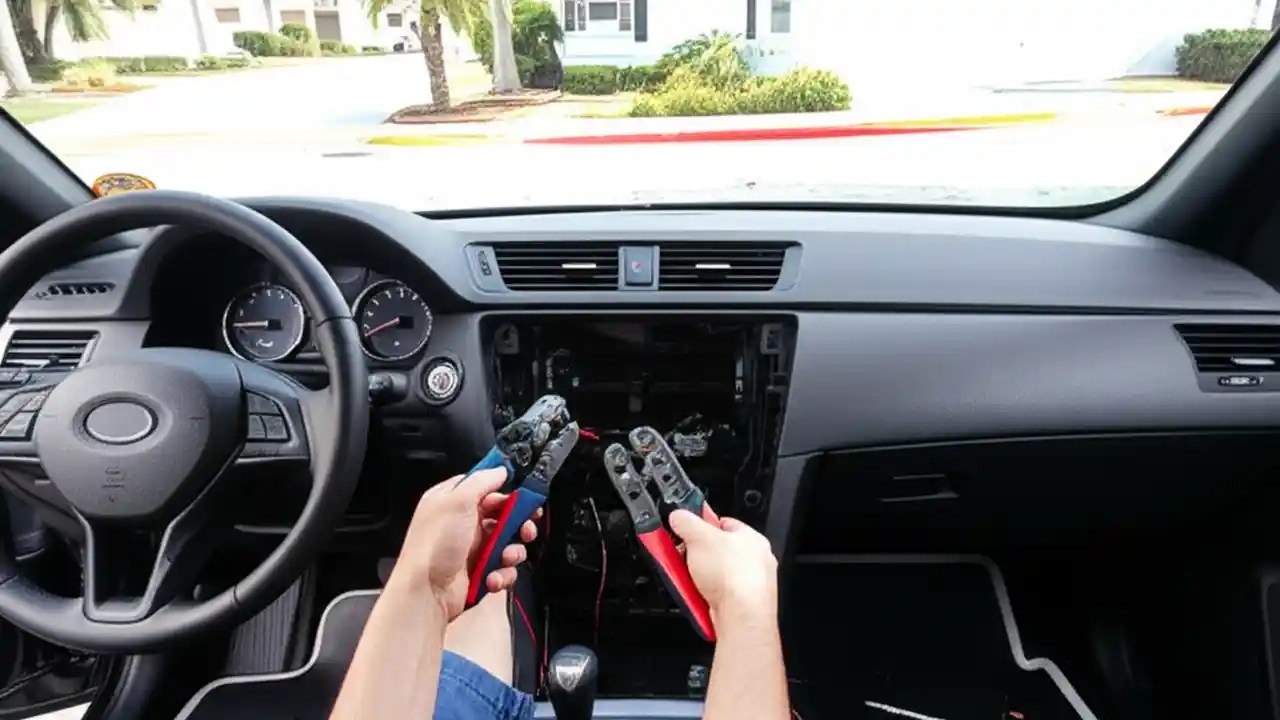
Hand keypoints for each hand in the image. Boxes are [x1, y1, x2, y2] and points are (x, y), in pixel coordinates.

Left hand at [391, 468, 538, 620]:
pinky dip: (502, 574)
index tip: (527, 495)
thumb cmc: (436, 543)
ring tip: (507, 558)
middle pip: (503, 515)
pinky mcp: (479, 571)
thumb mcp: (457, 501)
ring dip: (513, 551)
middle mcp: (463, 522)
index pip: (485, 486)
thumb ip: (482, 481)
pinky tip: (492, 578)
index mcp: (453, 500)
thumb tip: (502, 469)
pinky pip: (503, 568)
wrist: (425, 594)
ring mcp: (472, 548)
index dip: (506, 490)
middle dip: (520, 523)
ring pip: (508, 542)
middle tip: (527, 529)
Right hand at [668, 510, 777, 622]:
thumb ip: (686, 522)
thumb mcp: (699, 537)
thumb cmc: (734, 577)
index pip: (722, 523)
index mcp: (751, 538)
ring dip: (693, 575)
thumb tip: (678, 516)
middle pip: (714, 550)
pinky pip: (713, 594)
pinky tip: (693, 594)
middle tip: (678, 554)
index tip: (683, 527)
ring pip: (712, 575)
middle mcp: (753, 562)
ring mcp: (747, 586)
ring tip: (683, 577)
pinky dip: (699, 594)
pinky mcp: (738, 606)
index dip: (700, 524)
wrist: (741, 617)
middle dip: (693, 553)